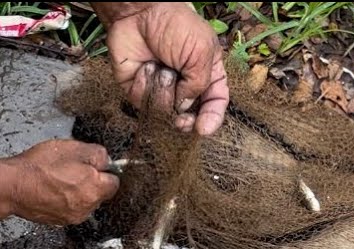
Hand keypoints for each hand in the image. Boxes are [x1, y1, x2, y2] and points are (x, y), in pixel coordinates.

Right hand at [6, 140, 119, 225]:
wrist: (12, 186)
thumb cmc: (40, 167)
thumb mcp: (74, 148)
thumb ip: (98, 154)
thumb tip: (106, 161)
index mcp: (95, 190)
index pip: (114, 182)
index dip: (103, 170)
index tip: (92, 164)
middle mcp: (86, 208)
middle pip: (98, 194)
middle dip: (89, 182)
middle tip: (70, 168)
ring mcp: (71, 217)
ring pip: (82, 202)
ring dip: (75, 192)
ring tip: (57, 179)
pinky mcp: (56, 221)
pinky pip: (67, 209)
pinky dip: (62, 200)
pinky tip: (49, 189)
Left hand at [95, 2, 228, 134]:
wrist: (139, 14)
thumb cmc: (176, 25)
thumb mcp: (202, 50)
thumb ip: (201, 83)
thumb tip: (185, 107)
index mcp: (207, 74)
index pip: (215, 103)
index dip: (211, 119)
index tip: (203, 129)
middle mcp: (184, 86)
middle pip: (188, 117)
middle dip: (184, 119)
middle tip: (181, 119)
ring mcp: (160, 90)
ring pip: (163, 112)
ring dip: (162, 90)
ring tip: (160, 67)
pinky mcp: (138, 91)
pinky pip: (142, 103)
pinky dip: (143, 85)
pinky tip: (144, 67)